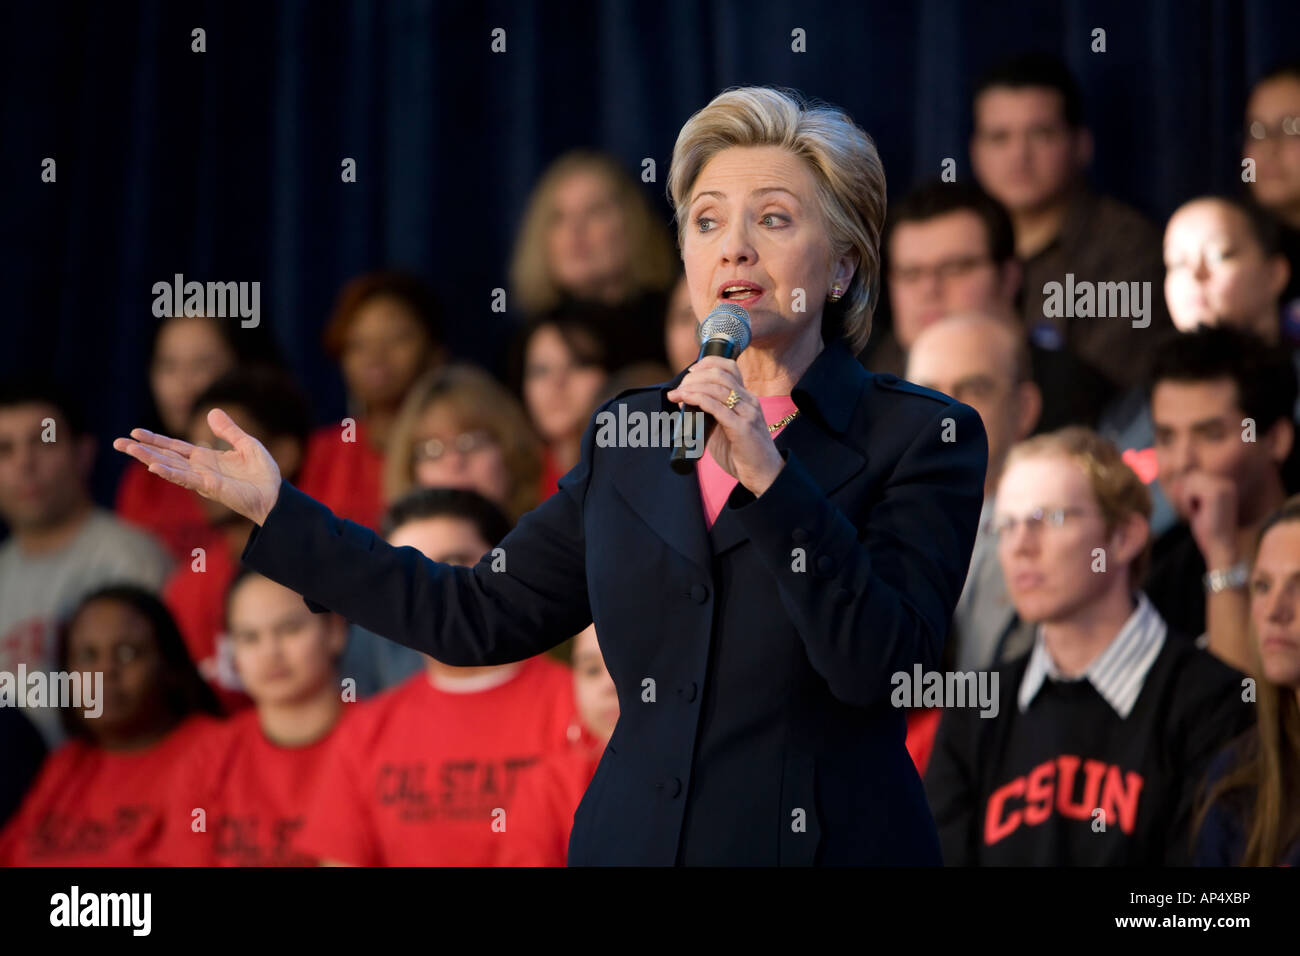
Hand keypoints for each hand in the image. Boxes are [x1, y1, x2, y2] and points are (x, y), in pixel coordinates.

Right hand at [113, 408, 281, 525]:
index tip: (134, 432)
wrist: (276, 495)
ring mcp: (202, 479)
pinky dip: (170, 472)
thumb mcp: (247, 444)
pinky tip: (153, 466)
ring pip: (170, 466)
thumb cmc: (263, 474)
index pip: (175, 447)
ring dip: (148, 458)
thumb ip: (228, 430)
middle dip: (142, 450)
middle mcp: (199, 469)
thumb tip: (211, 411)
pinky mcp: (210, 487)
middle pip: (165, 456)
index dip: (155, 440)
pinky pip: (186, 479)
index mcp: (206, 458)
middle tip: (117, 442)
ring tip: (128, 449)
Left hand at [666, 356, 784, 495]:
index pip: (729, 367)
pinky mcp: (742, 428)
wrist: (764, 475)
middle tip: (679, 388)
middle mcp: (749, 401)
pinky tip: (686, 399)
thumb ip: (711, 414)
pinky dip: (698, 399)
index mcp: (746, 398)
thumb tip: (686, 402)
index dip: (707, 364)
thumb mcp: (725, 428)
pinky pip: (717, 407)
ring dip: (692, 388)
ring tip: (676, 394)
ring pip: (717, 388)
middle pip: (720, 375)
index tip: (690, 373)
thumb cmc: (743, 454)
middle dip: (694, 377)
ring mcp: (747, 413)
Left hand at [1178, 471, 1239, 567]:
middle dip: (1185, 497)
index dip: (1186, 496)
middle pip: (1188, 478)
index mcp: (1223, 485)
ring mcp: (1222, 486)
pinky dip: (1187, 503)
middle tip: (1197, 512)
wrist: (1221, 547)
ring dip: (1186, 501)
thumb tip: (1172, 480)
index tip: (1197, 510)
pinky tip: (1199, 514)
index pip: (1191, 478)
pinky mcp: (1216, 492)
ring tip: (1199, 513)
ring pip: (1186, 483)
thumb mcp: (1195, 506)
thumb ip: (1189, 491)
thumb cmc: (1207, 531)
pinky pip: (1187, 490)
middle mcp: (1225, 483)